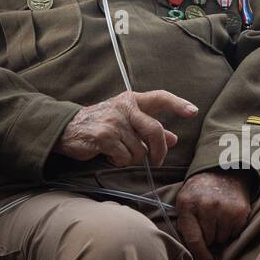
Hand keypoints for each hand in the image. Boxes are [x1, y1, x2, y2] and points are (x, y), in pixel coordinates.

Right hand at [56, 90, 197, 166]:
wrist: (67, 128)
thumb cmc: (101, 124)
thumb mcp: (126, 122)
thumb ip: (149, 129)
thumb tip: (174, 139)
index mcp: (132, 100)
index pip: (160, 97)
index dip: (178, 104)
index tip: (193, 112)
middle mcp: (124, 107)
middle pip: (155, 131)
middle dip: (160, 150)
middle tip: (157, 161)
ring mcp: (114, 122)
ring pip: (139, 150)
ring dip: (131, 158)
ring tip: (118, 151)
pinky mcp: (104, 137)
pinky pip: (124, 157)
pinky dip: (119, 161)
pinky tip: (108, 155)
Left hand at [175, 170, 251, 259]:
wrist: (221, 172)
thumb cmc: (199, 193)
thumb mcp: (184, 203)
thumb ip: (186, 227)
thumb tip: (198, 256)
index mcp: (188, 205)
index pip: (194, 239)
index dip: (200, 255)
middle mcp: (207, 205)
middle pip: (209, 241)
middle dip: (208, 237)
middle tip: (208, 222)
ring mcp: (225, 208)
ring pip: (223, 239)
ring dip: (220, 233)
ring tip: (218, 217)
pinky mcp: (240, 210)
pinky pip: (235, 233)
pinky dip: (232, 229)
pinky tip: (228, 215)